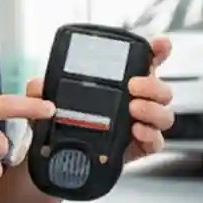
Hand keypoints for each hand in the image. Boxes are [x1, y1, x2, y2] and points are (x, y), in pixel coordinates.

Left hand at [24, 36, 174, 163]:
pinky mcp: (141, 147)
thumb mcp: (50, 103)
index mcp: (123, 82)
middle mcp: (138, 101)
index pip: (147, 62)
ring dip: (153, 109)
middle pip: (161, 89)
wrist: (63, 158)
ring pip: (164, 114)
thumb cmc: (65, 122)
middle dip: (153, 85)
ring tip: (133, 109)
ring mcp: (143, 125)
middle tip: (134, 86)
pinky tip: (137, 131)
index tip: (160, 44)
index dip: (158, 50)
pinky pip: (157, 142)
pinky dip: (151, 135)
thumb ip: (43, 91)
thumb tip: (37, 85)